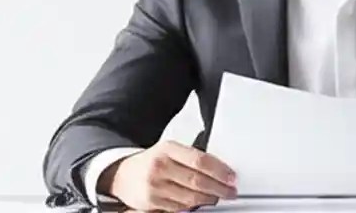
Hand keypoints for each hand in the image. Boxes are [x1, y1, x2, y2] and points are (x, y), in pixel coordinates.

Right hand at [103, 140, 237, 211]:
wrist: (123, 175)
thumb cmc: (151, 162)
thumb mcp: (169, 151)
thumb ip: (191, 157)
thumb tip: (220, 169)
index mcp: (167, 149)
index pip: (200, 160)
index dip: (220, 170)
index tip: (231, 177)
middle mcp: (160, 166)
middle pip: (197, 180)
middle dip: (219, 188)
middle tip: (230, 191)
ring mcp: (155, 185)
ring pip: (190, 197)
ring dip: (207, 200)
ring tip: (216, 197)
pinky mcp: (152, 202)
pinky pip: (180, 208)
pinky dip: (192, 207)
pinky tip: (198, 202)